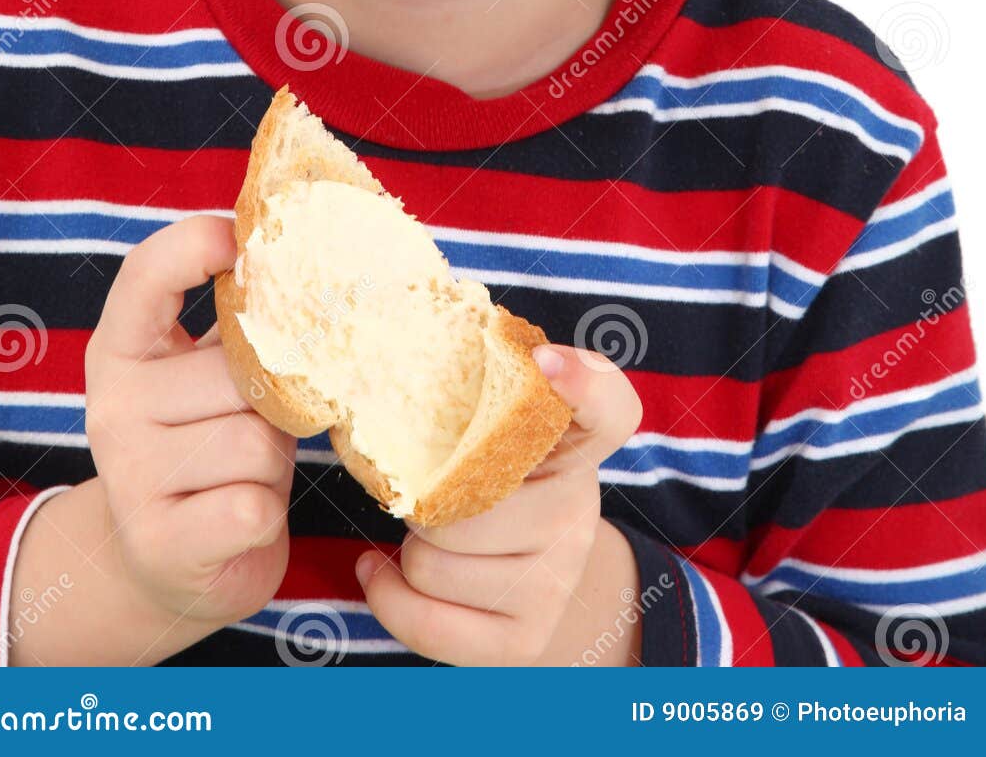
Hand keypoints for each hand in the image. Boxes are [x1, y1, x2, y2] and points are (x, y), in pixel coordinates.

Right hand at [84, 213, 296, 629]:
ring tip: (243, 476)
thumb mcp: (210, 373)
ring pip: (257, 440)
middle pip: (242, 371)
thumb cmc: (209, 444)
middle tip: (252, 427)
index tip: (243, 244)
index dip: (200, 242)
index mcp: (120, 348)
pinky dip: (264, 515)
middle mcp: (111, 404)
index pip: (149, 270)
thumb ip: (239, 322)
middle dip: (273, 402)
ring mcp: (128, 476)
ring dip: (272, 464)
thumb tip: (307, 256)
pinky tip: (237, 520)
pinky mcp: (158, 542)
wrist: (169, 565)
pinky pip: (255, 507)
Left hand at [354, 343, 641, 664]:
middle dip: (423, 498)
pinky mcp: (522, 640)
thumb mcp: (513, 434)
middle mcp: (577, 510)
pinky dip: (385, 594)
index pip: (608, 407)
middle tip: (427, 492)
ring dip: (406, 547)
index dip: (582, 381)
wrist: (546, 589)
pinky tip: (377, 570)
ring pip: (432, 561)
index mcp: (575, 444)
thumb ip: (492, 391)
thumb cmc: (508, 489)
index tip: (545, 362)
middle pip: (463, 501)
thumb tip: (426, 345)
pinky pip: (426, 621)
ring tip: (420, 533)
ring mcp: (554, 582)